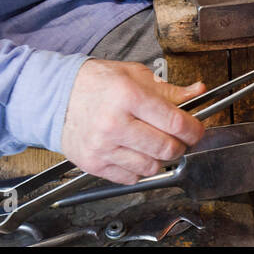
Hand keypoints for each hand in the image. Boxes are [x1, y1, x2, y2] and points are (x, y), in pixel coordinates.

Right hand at [61, 60, 206, 183]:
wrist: (57, 96)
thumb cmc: (95, 83)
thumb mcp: (133, 75)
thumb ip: (167, 89)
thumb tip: (197, 92)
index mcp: (127, 96)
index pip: (175, 122)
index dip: (194, 129)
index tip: (196, 130)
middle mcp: (115, 124)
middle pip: (167, 148)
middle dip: (180, 145)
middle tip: (178, 137)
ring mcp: (104, 147)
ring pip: (152, 167)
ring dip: (161, 158)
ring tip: (154, 143)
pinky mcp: (95, 164)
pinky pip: (131, 177)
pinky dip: (140, 168)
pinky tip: (134, 151)